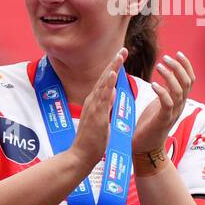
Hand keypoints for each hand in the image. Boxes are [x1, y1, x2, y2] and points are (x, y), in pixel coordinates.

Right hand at [68, 47, 126, 171]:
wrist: (81, 155)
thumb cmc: (92, 141)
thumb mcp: (102, 119)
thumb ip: (107, 105)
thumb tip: (113, 92)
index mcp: (95, 103)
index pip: (105, 82)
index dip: (113, 68)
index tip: (121, 57)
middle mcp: (92, 102)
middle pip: (104, 78)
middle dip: (114, 63)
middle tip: (123, 49)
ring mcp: (93, 107)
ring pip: (103, 83)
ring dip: (112, 68)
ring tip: (120, 56)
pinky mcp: (96, 114)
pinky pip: (102, 96)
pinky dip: (107, 84)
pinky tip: (112, 74)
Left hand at [133, 50, 193, 154]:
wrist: (144, 147)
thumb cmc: (148, 125)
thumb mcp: (158, 104)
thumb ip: (163, 92)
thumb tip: (162, 76)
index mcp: (179, 101)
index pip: (189, 80)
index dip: (186, 66)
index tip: (178, 53)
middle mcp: (179, 106)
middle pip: (187, 82)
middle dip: (179, 68)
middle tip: (166, 58)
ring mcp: (172, 113)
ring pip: (179, 91)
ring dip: (170, 77)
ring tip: (159, 66)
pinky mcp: (162, 120)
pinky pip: (167, 104)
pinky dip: (162, 92)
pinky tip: (154, 84)